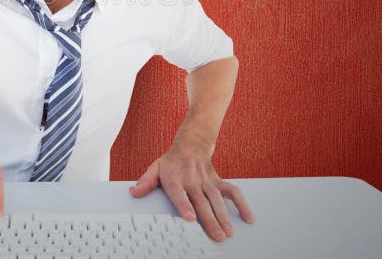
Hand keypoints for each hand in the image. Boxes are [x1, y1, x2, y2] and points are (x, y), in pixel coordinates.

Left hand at [129, 144, 253, 241]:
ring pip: (217, 200)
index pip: (179, 194)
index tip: (190, 217)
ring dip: (224, 216)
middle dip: (209, 219)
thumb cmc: (171, 162)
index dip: (184, 205)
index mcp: (175, 179)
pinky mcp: (218, 182)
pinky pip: (233, 192)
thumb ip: (145, 182)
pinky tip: (248, 218)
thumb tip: (134, 192)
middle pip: (201, 202)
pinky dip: (242, 204)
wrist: (190, 145)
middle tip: (216, 236)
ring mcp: (207, 181)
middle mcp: (192, 181)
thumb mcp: (154, 168)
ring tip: (228, 232)